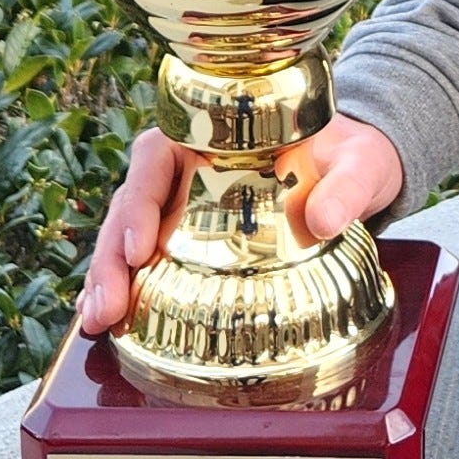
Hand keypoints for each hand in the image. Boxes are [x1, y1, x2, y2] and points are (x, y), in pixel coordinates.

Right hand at [75, 116, 407, 336]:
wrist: (356, 174)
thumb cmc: (350, 156)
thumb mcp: (360, 163)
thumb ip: (348, 184)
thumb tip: (324, 218)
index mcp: (210, 133)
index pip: (155, 158)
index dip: (139, 200)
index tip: (137, 245)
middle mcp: (184, 168)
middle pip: (131, 204)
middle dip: (110, 257)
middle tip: (106, 306)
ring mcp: (181, 205)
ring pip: (127, 236)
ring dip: (108, 279)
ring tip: (97, 322)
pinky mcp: (188, 239)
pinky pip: (147, 261)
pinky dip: (128, 290)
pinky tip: (112, 325)